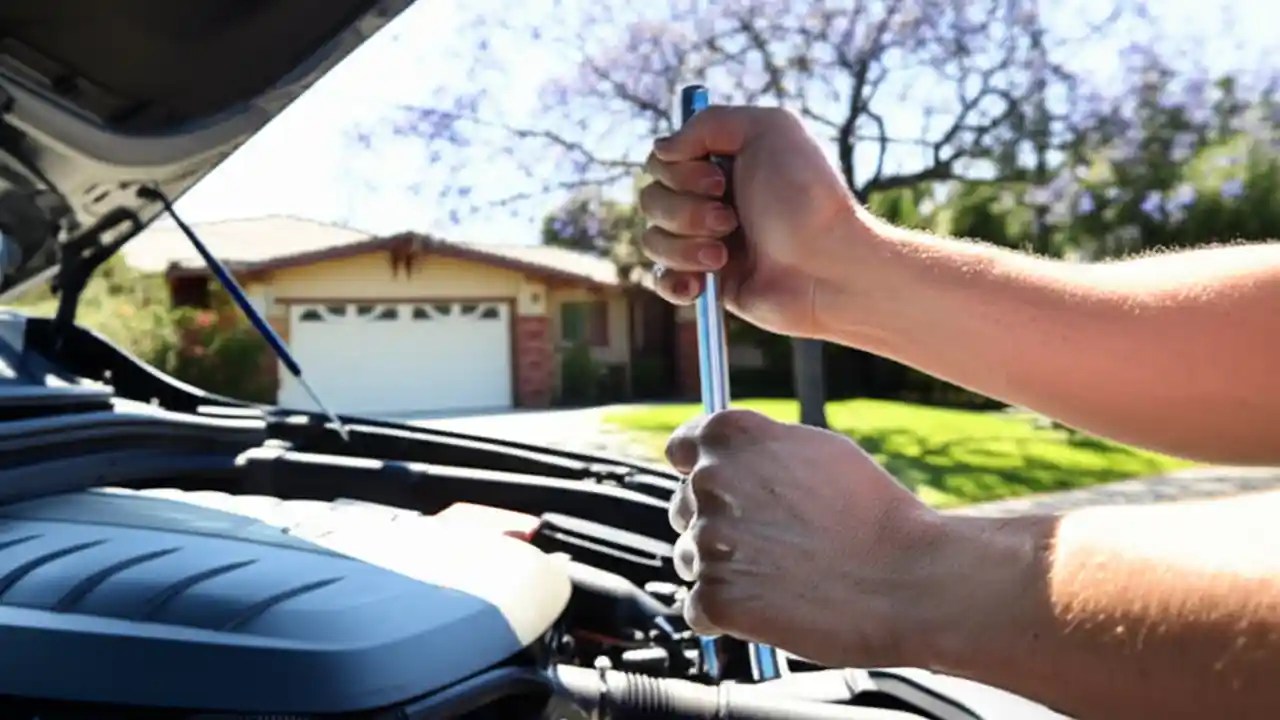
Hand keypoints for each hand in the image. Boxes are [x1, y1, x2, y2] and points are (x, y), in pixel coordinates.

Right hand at [639, 106, 871, 338]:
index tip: (719, 181)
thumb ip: (709, 122)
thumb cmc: (805, 197)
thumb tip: (662, 149)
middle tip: (731, 220)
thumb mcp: (768, 129)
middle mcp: (709, 199)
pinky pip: (660, 279)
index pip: (662, 160)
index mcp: (721, 162)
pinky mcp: (706, 282)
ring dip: (685, 245)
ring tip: (724, 256)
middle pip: (650, 198)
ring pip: (652, 239)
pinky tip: (700, 284)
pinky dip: (672, 281)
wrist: (826, 266)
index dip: (679, 172)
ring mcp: (704, 241)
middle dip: (685, 211)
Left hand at [665, 409, 942, 666]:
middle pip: (683, 507)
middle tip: (772, 543)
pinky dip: (726, 615)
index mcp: (733, 436)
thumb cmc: (875, 514)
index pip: (682, 450)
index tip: (722, 492)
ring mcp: (709, 542)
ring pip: (690, 558)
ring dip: (724, 570)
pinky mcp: (717, 599)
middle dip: (717, 524)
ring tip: (782, 576)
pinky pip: (698, 609)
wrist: (908, 580)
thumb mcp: (818, 450)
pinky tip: (770, 608)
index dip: (700, 472)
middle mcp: (711, 482)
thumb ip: (760, 449)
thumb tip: (726, 456)